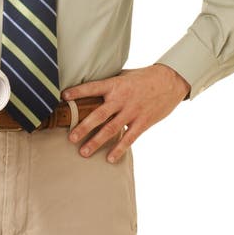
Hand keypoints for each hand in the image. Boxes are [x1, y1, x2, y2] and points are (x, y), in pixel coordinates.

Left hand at [61, 63, 189, 162]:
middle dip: (83, 127)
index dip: (78, 91)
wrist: (170, 81)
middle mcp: (122, 99)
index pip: (93, 87)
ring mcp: (132, 112)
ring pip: (111, 129)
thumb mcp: (125, 76)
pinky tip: (109, 158)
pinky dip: (119, 149)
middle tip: (71, 138)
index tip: (63, 97)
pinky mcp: (143, 122)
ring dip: (96, 142)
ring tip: (83, 152)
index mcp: (115, 84)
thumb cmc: (145, 77)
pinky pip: (129, 138)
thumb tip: (91, 90)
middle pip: (99, 115)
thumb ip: (110, 84)